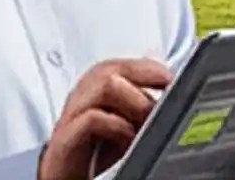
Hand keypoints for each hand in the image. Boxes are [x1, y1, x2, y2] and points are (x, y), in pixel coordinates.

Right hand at [37, 58, 172, 179]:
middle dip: (141, 81)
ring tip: (145, 118)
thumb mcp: (122, 125)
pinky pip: (91, 119)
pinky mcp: (66, 139)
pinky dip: (116, 125)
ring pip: (102, 86)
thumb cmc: (93, 151)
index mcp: (93, 89)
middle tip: (160, 102)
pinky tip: (127, 137)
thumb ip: (138, 109)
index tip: (169, 78)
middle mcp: (81, 97)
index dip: (146, 68)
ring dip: (132, 101)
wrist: (65, 177)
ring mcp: (72, 116)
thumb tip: (167, 102)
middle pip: (109, 70)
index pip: (118, 65)